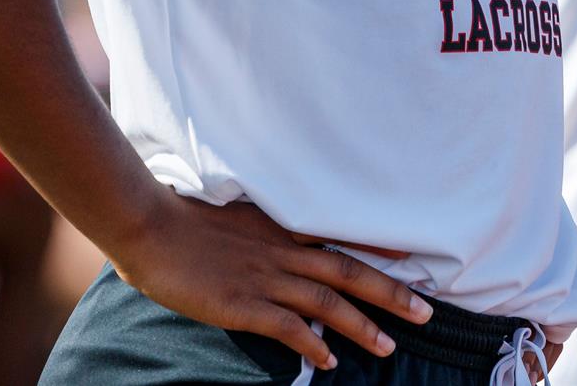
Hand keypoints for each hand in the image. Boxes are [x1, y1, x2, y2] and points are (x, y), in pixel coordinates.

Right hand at [109, 189, 431, 370]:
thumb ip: (264, 231)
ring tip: (390, 346)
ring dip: (363, 326)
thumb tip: (283, 243)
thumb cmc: (186, 218)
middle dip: (391, 293)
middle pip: (350, 272)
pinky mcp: (244, 304)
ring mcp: (265, 278)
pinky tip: (329, 362)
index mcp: (282, 227)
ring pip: (329, 303)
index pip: (341, 235)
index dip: (379, 247)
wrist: (150, 226)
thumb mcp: (236, 214)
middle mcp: (283, 251)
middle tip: (426, 312)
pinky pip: (289, 327)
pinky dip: (312, 345)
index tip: (412, 256)